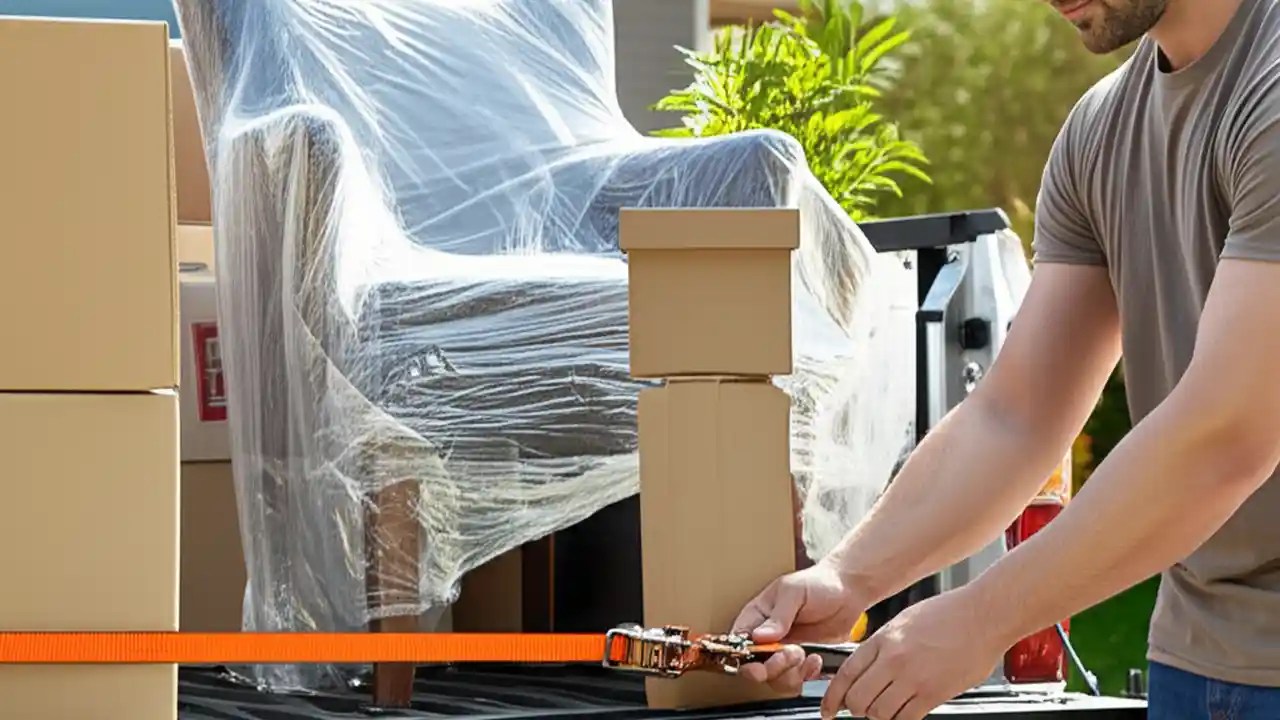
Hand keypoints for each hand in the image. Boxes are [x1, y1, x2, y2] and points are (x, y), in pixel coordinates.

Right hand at [731, 560, 865, 693]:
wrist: (848, 591)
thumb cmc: (818, 583)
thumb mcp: (794, 592)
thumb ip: (778, 615)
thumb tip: (759, 636)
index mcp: (756, 617)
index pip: (739, 643)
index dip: (745, 658)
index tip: (758, 663)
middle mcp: (767, 639)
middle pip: (755, 667)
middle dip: (773, 668)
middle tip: (791, 654)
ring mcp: (785, 652)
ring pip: (776, 679)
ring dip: (791, 673)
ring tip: (806, 654)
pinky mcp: (803, 663)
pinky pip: (797, 681)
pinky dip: (806, 676)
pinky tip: (815, 660)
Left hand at [821, 588, 1006, 719]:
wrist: (983, 615)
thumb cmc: (949, 613)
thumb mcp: (905, 620)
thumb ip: (885, 643)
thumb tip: (869, 666)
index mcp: (883, 638)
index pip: (846, 674)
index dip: (832, 696)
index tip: (828, 708)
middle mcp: (893, 659)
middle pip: (858, 699)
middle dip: (856, 709)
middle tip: (861, 709)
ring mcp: (913, 678)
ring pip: (880, 713)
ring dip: (879, 716)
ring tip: (885, 710)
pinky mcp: (934, 693)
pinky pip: (906, 718)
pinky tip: (905, 713)